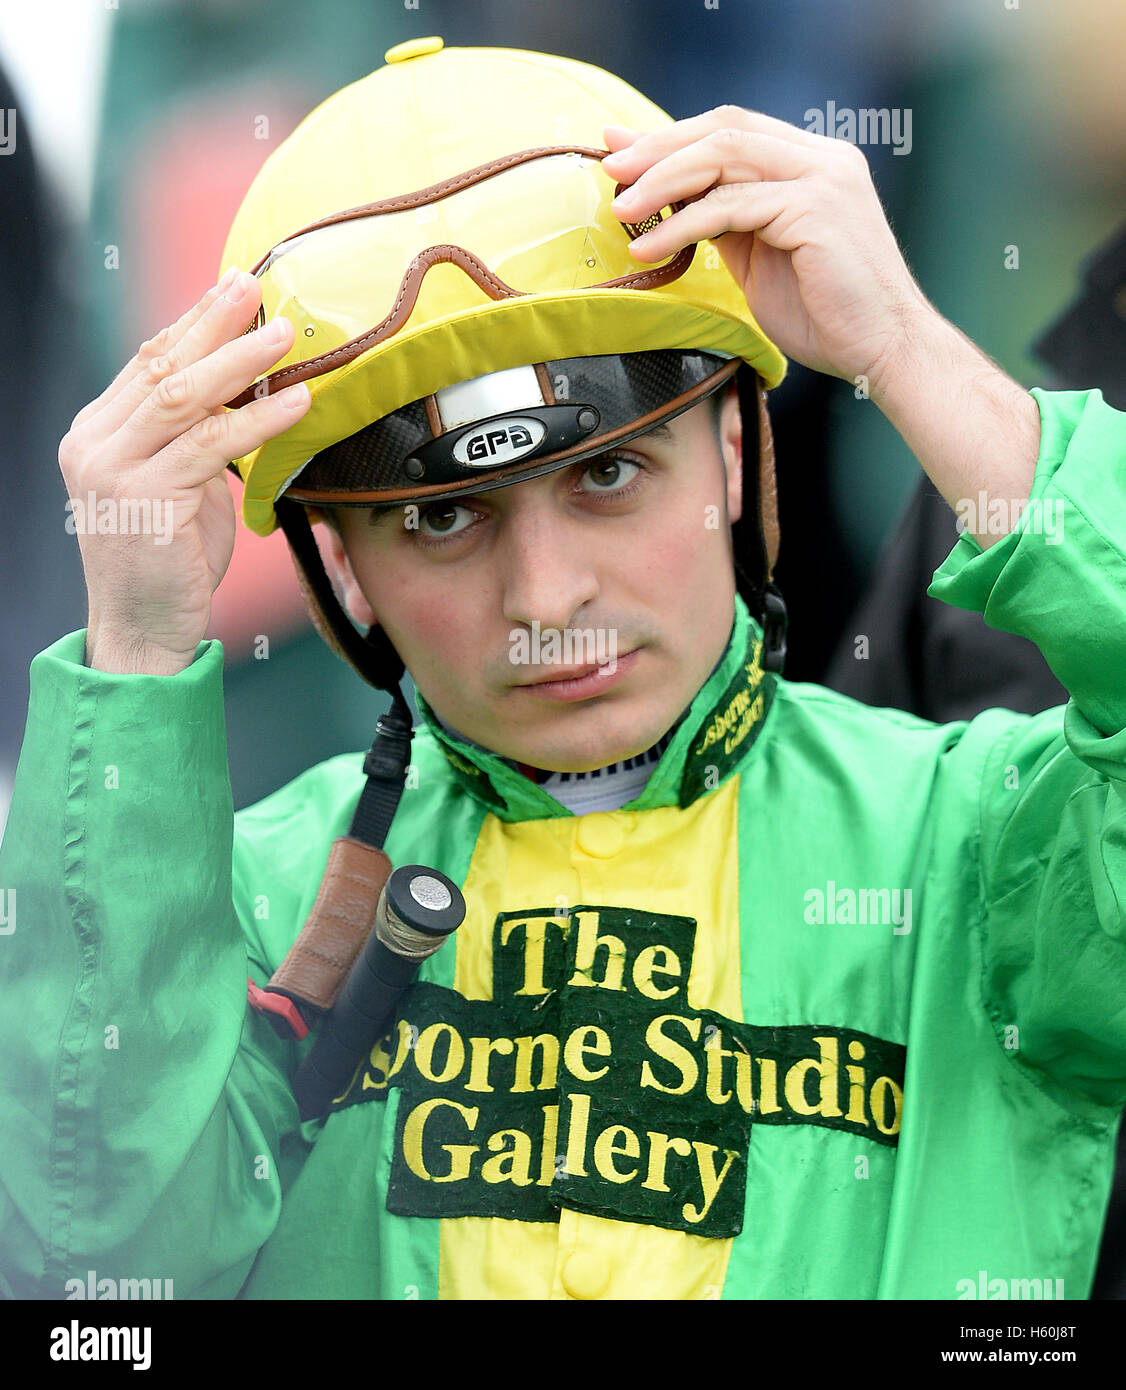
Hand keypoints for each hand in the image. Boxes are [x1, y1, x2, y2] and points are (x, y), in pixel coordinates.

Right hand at [58, 269, 311, 673]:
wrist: (141, 628)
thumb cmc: (166, 562)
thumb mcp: (176, 486)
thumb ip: (192, 441)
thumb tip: (239, 396)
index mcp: (97, 433)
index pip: (146, 363)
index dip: (191, 323)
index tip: (230, 289)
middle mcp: (95, 444)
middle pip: (160, 366)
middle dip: (212, 322)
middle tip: (253, 285)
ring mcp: (114, 470)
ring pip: (183, 397)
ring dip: (238, 361)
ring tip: (284, 336)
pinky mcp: (145, 498)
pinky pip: (211, 446)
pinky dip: (258, 420)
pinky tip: (296, 403)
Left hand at [602, 106, 933, 392]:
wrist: (883, 350)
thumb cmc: (827, 315)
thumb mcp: (763, 258)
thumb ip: (729, 223)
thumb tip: (672, 203)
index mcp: (812, 163)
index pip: (734, 129)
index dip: (674, 135)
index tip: (622, 146)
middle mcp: (822, 158)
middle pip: (725, 129)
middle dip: (660, 147)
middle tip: (612, 169)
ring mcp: (823, 178)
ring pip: (724, 157)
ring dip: (663, 182)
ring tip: (622, 210)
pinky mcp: (815, 210)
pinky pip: (731, 206)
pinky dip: (682, 224)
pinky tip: (651, 247)